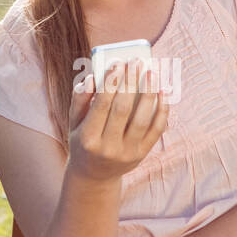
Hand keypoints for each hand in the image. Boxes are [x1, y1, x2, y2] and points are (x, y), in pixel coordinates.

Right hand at [67, 61, 167, 182]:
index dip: (111, 83)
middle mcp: (108, 148)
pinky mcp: (142, 154)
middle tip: (136, 62)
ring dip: (149, 93)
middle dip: (130, 83)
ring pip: (142, 119)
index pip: (101, 106)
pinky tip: (162, 91)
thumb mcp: (73, 123)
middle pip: (123, 110)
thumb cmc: (83, 141)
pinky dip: (162, 109)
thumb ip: (79, 100)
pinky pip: (156, 130)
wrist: (94, 175)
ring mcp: (127, 153)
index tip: (118, 63)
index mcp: (88, 138)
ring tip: (151, 72)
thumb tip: (92, 78)